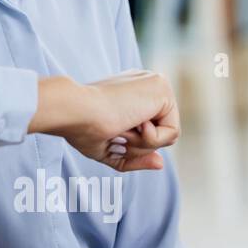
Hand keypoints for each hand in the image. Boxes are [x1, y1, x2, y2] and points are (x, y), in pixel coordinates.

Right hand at [29, 70, 179, 170]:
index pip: (149, 129)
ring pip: (168, 135)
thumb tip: (160, 163)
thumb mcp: (109, 149)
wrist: (74, 111)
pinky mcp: (162, 88)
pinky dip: (151, 139)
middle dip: (138, 145)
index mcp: (131, 92)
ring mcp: (154, 84)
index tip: (110, 135)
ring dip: (142, 143)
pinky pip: (172, 133)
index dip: (132, 144)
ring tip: (121, 127)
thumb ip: (135, 157)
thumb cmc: (80, 128)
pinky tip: (133, 123)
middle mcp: (144, 84)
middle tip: (115, 132)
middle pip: (161, 133)